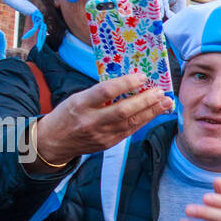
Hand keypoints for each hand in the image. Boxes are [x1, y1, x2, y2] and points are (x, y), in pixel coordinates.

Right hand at [33, 72, 172, 168]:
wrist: (54, 142)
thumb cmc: (68, 114)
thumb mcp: (77, 98)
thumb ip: (99, 93)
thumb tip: (128, 83)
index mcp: (81, 104)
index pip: (105, 92)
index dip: (125, 83)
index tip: (142, 76)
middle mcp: (91, 121)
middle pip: (123, 110)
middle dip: (145, 101)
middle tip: (161, 92)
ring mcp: (101, 135)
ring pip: (131, 123)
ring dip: (151, 112)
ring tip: (166, 102)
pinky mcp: (108, 144)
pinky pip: (130, 131)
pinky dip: (144, 121)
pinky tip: (154, 113)